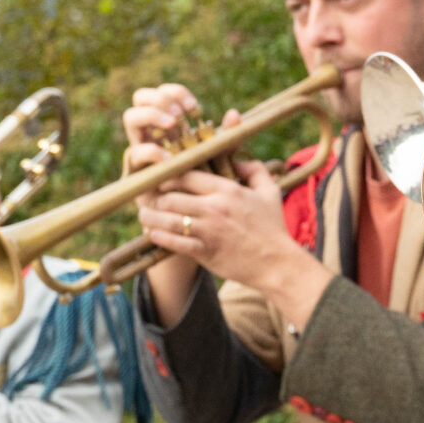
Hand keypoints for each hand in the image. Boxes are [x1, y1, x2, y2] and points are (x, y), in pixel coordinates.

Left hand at [140, 159, 331, 327]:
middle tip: (150, 198)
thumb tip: (236, 158)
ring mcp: (208, 231)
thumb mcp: (269, 192)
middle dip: (156, 196)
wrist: (278, 264)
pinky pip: (173, 242)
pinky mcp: (204, 252)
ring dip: (151, 216)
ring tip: (145, 215)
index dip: (168, 175)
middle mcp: (215, 208)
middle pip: (171, 196)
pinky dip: (159, 236)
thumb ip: (254, 169)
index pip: (187, 175)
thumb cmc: (273, 227)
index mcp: (228, 190)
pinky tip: (153, 233)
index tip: (162, 179)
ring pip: (167, 219)